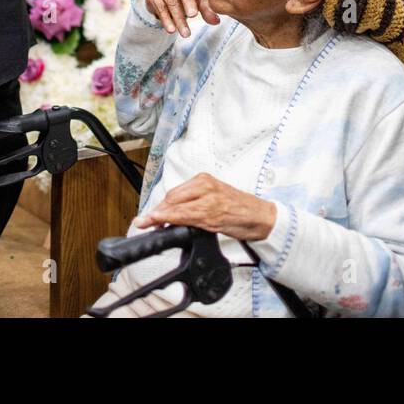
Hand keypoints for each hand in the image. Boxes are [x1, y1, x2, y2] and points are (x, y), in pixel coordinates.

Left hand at [133, 172, 277, 241]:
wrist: (260, 216)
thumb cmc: (238, 208)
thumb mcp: (213, 198)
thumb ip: (194, 202)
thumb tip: (172, 213)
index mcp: (204, 180)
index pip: (174, 192)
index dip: (159, 206)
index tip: (148, 215)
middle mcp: (205, 185)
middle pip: (172, 198)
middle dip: (157, 211)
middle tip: (144, 221)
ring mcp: (208, 198)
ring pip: (176, 206)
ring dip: (159, 215)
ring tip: (146, 223)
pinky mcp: (212, 212)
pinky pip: (187, 215)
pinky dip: (172, 218)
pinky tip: (162, 222)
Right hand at [143, 0, 219, 37]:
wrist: (164, 2)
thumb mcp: (198, 3)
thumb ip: (207, 10)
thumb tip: (216, 21)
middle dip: (187, 2)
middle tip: (193, 15)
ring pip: (170, 1)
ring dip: (178, 19)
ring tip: (186, 33)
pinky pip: (159, 7)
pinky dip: (166, 20)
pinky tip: (171, 30)